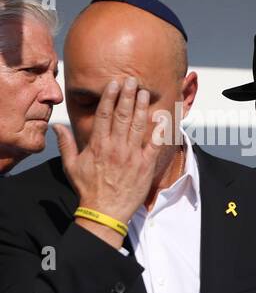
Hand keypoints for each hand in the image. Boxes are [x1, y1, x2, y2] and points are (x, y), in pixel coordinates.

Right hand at [58, 76, 162, 230]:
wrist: (105, 211)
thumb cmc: (88, 189)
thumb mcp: (71, 166)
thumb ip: (66, 144)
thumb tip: (57, 127)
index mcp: (98, 145)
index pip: (104, 115)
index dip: (110, 97)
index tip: (114, 84)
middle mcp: (115, 147)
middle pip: (122, 115)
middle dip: (127, 96)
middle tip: (132, 80)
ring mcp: (131, 155)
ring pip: (137, 126)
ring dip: (141, 107)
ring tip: (145, 92)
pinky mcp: (145, 165)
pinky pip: (154, 144)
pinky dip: (158, 130)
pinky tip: (161, 116)